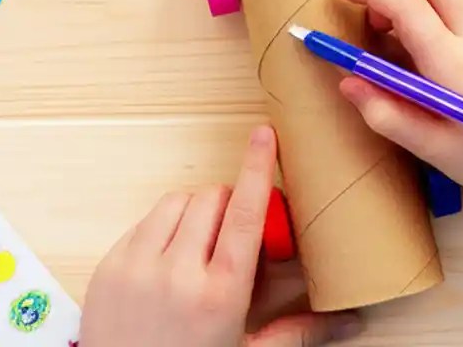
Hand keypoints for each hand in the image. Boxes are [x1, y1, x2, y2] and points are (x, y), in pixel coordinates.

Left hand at [80, 125, 362, 346]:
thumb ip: (300, 332)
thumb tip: (352, 321)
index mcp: (220, 293)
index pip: (245, 211)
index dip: (258, 166)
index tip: (265, 135)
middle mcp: (177, 273)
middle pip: (212, 199)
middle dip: (229, 205)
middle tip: (236, 233)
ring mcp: (138, 267)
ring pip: (177, 202)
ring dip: (196, 211)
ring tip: (202, 245)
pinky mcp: (110, 267)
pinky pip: (144, 222)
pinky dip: (163, 229)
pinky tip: (171, 260)